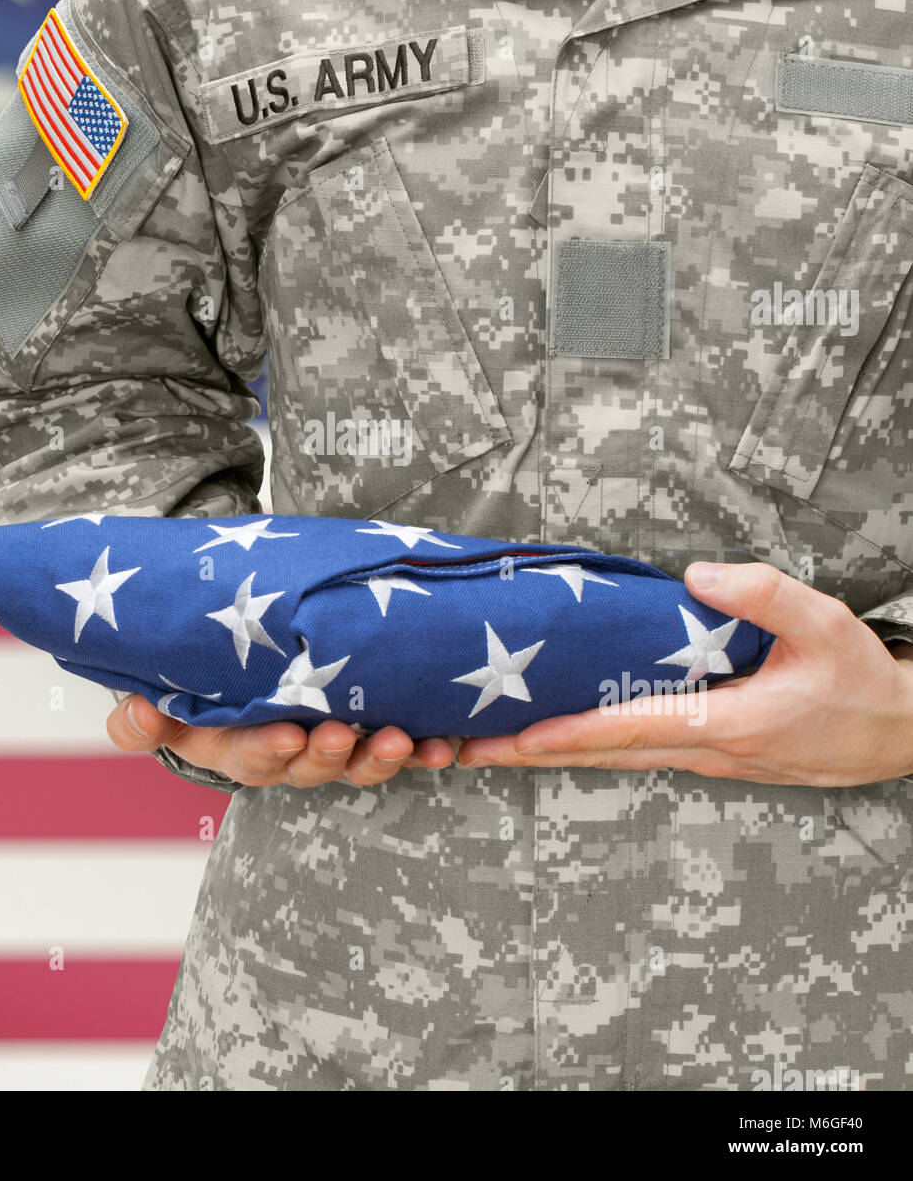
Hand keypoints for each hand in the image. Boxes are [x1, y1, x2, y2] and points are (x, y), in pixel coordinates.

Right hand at [107, 694, 457, 786]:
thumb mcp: (160, 712)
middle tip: (343, 734)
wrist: (236, 693)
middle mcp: (294, 758)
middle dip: (330, 753)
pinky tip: (444, 745)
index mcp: (243, 751)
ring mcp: (337, 749)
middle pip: (314, 766)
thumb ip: (140, 720)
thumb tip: (138, 710)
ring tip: (402, 742)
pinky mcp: (372, 735)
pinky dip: (423, 751)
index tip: (288, 735)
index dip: (271, 749)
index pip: (255, 757)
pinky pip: (401, 751)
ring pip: (360, 763)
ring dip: (382, 757)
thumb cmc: (200, 704)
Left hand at [457, 562, 912, 786]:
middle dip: (533, 752)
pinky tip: (565, 730)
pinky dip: (592, 743)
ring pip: (616, 755)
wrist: (900, 735)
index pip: (630, 727)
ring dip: (556, 751)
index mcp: (727, 725)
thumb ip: (763, 595)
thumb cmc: (863, 685)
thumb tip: (696, 576)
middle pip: (604, 753)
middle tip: (465, 749)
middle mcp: (706, 751)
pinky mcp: (712, 753)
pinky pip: (637, 749)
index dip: (570, 731)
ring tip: (495, 742)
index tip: (515, 735)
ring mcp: (707, 758)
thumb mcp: (825, 626)